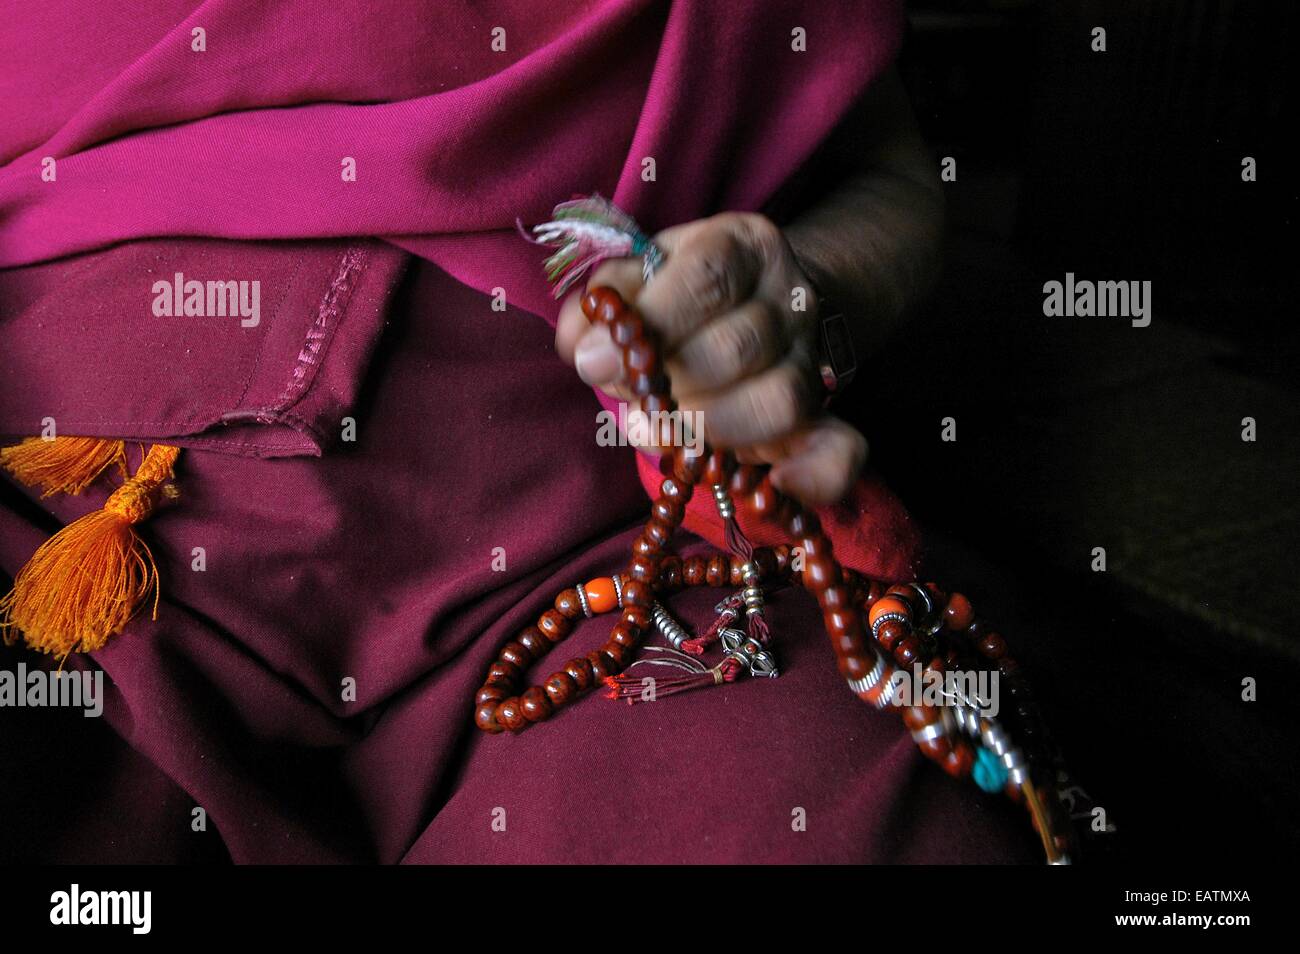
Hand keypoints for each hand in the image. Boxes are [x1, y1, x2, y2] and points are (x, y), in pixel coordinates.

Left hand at [555, 211, 866, 504]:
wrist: (752, 306)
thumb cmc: (677, 297)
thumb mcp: (639, 276)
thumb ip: (605, 302)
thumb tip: (583, 345)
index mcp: (744, 246)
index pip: (707, 276)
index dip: (650, 321)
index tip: (593, 360)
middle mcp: (790, 300)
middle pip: (740, 347)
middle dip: (670, 385)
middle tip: (631, 402)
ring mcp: (811, 361)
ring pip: (779, 403)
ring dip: (709, 431)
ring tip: (664, 433)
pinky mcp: (824, 418)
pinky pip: (841, 450)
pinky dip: (815, 477)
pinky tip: (771, 490)